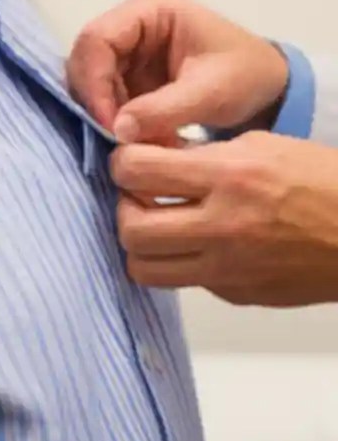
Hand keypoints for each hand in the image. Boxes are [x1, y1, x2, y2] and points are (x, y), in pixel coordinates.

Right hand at [67, 0, 288, 143]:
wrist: (269, 88)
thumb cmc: (246, 77)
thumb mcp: (209, 93)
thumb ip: (162, 110)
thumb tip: (117, 131)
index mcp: (153, 8)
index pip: (98, 39)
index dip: (94, 81)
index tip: (109, 123)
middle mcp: (133, 22)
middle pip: (86, 59)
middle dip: (96, 100)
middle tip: (113, 137)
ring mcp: (129, 47)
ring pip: (91, 80)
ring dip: (104, 113)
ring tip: (129, 142)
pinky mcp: (129, 71)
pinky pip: (105, 95)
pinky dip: (115, 119)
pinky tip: (134, 138)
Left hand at [111, 132, 337, 305]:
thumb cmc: (323, 182)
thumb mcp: (264, 146)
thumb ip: (202, 155)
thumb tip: (152, 159)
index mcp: (230, 177)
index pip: (137, 171)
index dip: (123, 163)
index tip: (131, 160)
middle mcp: (223, 226)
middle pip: (130, 228)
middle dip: (124, 208)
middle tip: (140, 197)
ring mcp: (228, 268)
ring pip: (143, 268)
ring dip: (142, 245)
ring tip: (159, 225)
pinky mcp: (236, 294)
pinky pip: (183, 282)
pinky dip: (180, 263)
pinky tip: (198, 244)